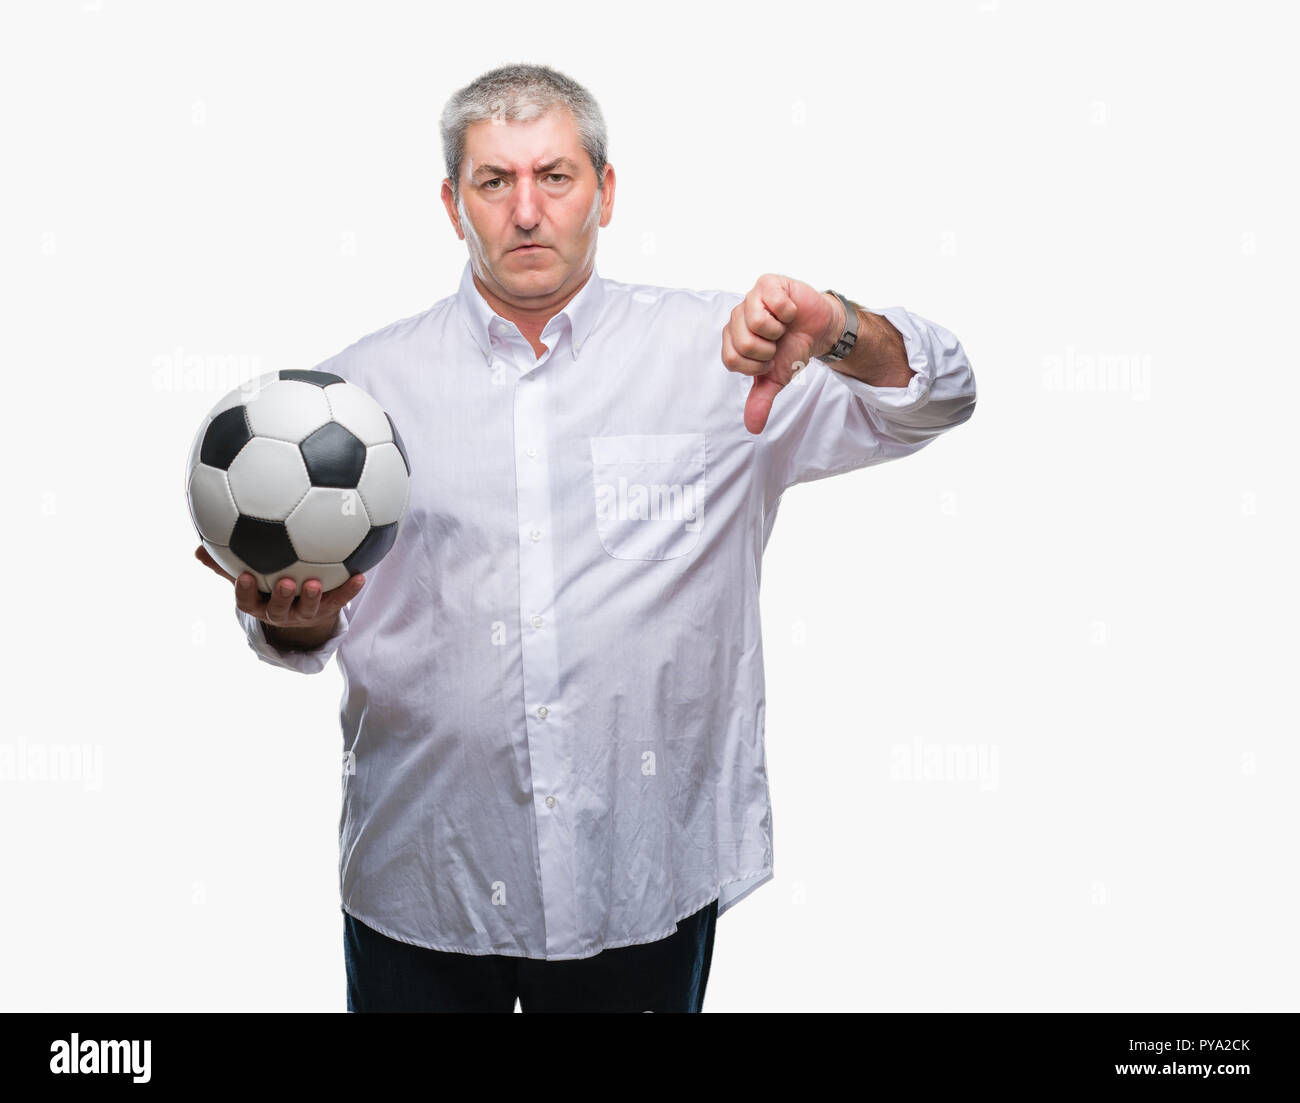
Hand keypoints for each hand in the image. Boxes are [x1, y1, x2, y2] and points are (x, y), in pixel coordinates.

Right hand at [193, 544, 363, 631]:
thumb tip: (198, 548)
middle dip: (280, 597)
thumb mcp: (245, 575)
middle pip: (278, 609)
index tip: (243, 576)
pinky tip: (361, 575)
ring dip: (313, 597)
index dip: (245, 591)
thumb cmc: (266, 583)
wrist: (297, 607)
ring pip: (308, 609)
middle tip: (285, 582)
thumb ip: (224, 563)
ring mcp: (304, 612)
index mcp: (258, 603)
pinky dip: (349, 589)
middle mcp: (280, 611)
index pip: (247, 601)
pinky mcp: (327, 609)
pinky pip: (339, 600)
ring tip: (316, 582)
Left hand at [721, 273, 843, 433]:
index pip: (732, 360)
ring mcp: (750, 298)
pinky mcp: (767, 284)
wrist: (817, 329)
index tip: (768, 360)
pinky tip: (789, 311)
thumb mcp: (776, 378)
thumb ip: (761, 400)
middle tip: (777, 343)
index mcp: (732, 340)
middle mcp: (736, 318)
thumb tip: (753, 428)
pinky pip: (774, 302)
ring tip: (783, 327)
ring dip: (779, 330)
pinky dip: (788, 311)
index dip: (756, 366)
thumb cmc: (792, 349)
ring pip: (757, 322)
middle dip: (769, 349)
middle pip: (744, 343)